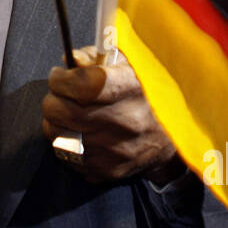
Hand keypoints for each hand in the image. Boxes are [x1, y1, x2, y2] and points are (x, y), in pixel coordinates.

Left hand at [42, 46, 184, 185]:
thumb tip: (70, 60)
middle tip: (61, 94)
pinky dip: (66, 143)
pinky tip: (80, 133)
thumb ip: (96, 56)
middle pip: (62, 111)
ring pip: (57, 135)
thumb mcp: (130, 64)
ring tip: (69, 114)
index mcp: (132, 88)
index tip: (60, 75)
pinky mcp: (108, 171)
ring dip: (56, 122)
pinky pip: (67, 156)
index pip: (82, 85)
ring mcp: (116, 150)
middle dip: (53, 99)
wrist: (174, 138)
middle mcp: (126, 122)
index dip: (62, 79)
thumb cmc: (146, 92)